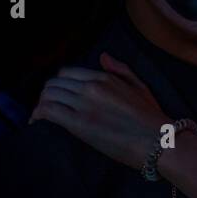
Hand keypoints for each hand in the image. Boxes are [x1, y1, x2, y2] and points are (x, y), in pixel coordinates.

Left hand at [30, 53, 171, 169]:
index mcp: (106, 78)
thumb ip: (121, 70)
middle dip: (47, 94)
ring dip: (41, 105)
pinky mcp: (79, 123)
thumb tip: (103, 57)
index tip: (59, 95)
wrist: (160, 140)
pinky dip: (37, 115)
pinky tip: (36, 122)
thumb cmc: (153, 118)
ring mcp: (85, 104)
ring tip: (41, 116)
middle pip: (54, 83)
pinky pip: (48, 111)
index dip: (59, 84)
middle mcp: (92, 87)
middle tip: (48, 107)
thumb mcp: (140, 87)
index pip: (67, 73)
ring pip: (48, 95)